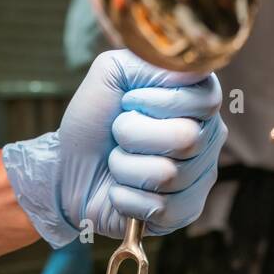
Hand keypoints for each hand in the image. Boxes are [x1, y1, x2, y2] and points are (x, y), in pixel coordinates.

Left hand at [2, 51, 224, 246]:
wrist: (68, 171)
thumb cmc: (93, 123)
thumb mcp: (111, 74)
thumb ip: (148, 61)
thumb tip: (189, 69)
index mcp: (197, 101)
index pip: (205, 100)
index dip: (160, 102)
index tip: (128, 101)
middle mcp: (206, 139)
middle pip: (188, 138)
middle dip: (134, 135)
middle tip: (118, 135)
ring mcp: (198, 179)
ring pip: (168, 175)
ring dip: (125, 168)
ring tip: (116, 163)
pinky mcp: (183, 213)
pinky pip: (162, 209)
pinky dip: (126, 199)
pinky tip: (119, 192)